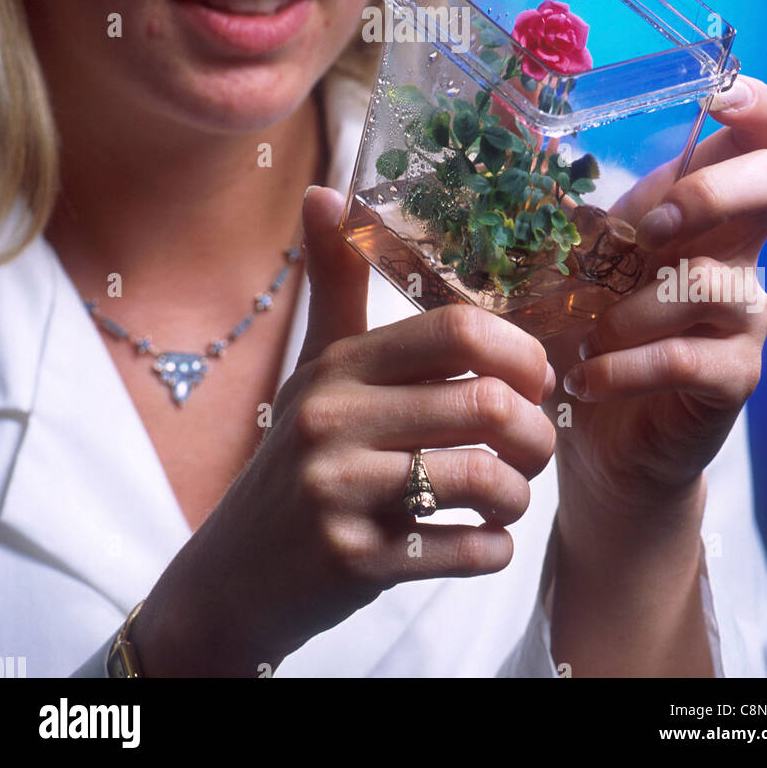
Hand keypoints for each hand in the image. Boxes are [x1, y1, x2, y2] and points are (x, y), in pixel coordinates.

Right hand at [131, 186, 555, 675]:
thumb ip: (334, 282)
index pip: (457, 329)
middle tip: (534, 450)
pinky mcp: (352, 562)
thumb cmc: (296, 459)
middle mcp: (333, 418)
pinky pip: (465, 549)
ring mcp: (339, 491)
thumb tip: (324, 190)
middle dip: (536, 434)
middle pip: (486, 404)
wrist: (231, 577)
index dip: (520, 351)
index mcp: (340, 364)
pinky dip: (493, 549)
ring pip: (485, 480)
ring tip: (510, 499)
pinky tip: (482, 541)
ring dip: (520, 496)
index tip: (533, 380)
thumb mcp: (314, 367)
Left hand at [542, 76, 766, 516]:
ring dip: (632, 306)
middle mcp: (737, 253)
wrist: (600, 439)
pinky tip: (584, 380)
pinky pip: (686, 357)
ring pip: (713, 280)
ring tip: (583, 335)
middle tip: (645, 231)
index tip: (719, 96)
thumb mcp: (568, 258)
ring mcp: (743, 315)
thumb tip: (496, 115)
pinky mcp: (733, 376)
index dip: (756, 106)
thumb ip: (555, 200)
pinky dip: (623, 367)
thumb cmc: (586, 333)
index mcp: (701, 210)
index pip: (761, 139)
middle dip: (709, 193)